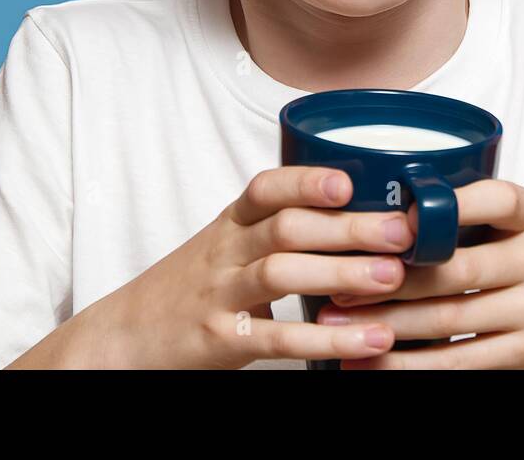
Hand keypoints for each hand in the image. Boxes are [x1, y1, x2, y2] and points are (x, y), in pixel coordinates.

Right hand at [63, 166, 416, 367]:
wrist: (122, 338)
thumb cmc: (190, 288)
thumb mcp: (225, 246)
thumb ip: (278, 228)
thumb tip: (362, 211)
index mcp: (230, 224)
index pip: (264, 189)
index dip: (305, 181)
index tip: (349, 181)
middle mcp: (224, 253)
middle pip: (286, 229)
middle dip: (347, 227)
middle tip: (400, 231)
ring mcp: (219, 296)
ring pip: (281, 274)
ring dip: (341, 273)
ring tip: (392, 277)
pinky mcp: (220, 341)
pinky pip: (277, 338)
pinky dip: (327, 339)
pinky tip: (369, 339)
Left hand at [315, 179, 523, 368]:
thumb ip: (478, 219)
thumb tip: (386, 211)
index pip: (494, 199)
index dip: (444, 205)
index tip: (391, 217)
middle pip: (453, 268)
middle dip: (387, 276)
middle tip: (333, 280)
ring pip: (448, 318)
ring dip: (386, 324)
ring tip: (336, 323)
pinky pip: (461, 361)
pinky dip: (412, 366)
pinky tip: (374, 365)